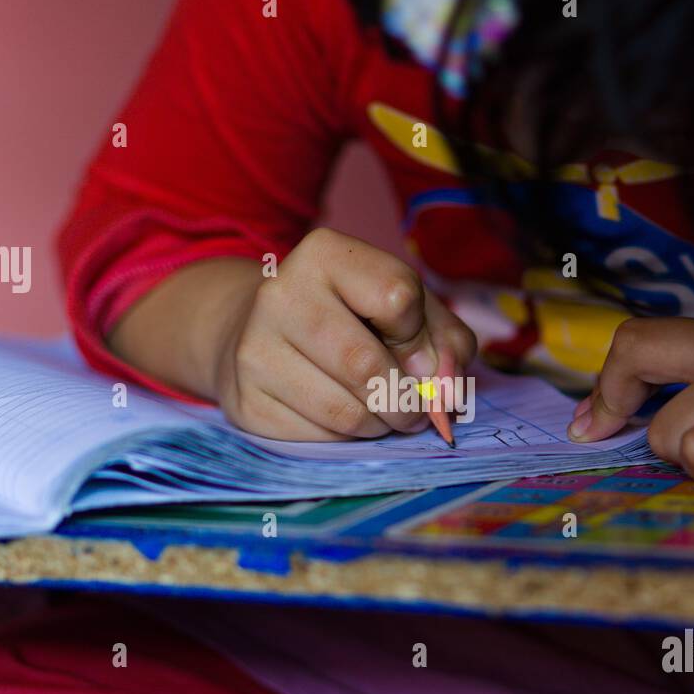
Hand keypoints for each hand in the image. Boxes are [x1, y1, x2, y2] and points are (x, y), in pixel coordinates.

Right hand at [214, 229, 475, 439]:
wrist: (262, 335)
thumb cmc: (354, 319)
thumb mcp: (410, 310)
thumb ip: (447, 343)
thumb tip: (445, 393)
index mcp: (325, 254)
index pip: (397, 297)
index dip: (419, 337)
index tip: (416, 353)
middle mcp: (280, 293)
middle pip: (366, 363)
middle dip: (406, 400)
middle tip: (414, 410)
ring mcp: (255, 349)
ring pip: (344, 411)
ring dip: (379, 424)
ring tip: (383, 414)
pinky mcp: (247, 401)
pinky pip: (318, 438)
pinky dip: (345, 439)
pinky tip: (343, 419)